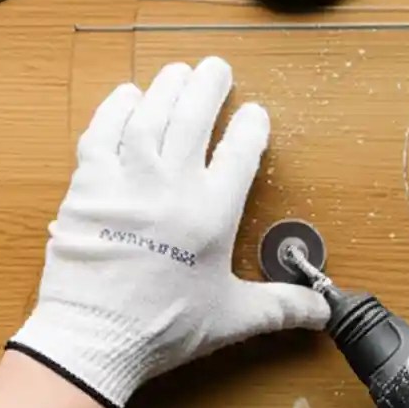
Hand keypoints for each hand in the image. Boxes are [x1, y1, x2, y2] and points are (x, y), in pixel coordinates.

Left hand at [10, 58, 329, 407]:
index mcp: (212, 214)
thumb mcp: (232, 318)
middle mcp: (172, 187)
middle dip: (209, 87)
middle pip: (194, 118)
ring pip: (150, 116)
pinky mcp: (88, 187)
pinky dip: (114, 110)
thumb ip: (281, 307)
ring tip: (178, 73)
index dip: (251, 127)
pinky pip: (101, 134)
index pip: (240, 151)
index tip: (254, 114)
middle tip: (216, 68)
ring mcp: (127, 182)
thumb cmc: (162, 329)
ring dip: (166, 89)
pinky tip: (127, 97)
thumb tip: (321, 311)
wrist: (95, 339)